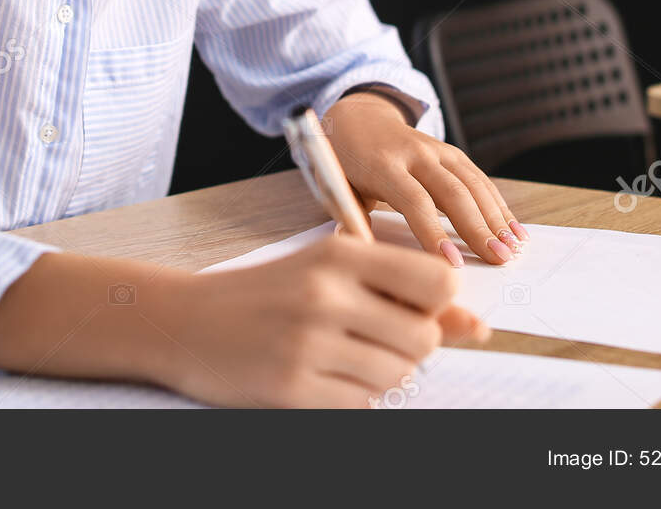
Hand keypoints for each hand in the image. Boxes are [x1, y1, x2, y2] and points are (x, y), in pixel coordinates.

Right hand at [157, 233, 489, 407]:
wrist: (184, 320)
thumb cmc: (265, 294)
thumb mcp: (329, 274)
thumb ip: (403, 294)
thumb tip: (475, 326)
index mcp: (339, 254)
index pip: (437, 283)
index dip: (438, 306)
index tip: (413, 310)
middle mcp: (326, 294)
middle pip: (423, 338)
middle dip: (410, 347)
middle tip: (371, 337)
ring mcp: (307, 342)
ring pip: (397, 376)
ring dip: (382, 374)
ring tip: (343, 357)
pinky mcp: (291, 387)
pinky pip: (362, 405)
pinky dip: (353, 397)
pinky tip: (323, 377)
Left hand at [323, 90, 528, 266]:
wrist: (356, 120)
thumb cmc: (344, 165)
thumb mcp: (339, 191)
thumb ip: (357, 221)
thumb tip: (374, 258)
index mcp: (383, 165)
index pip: (415, 201)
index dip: (435, 233)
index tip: (453, 265)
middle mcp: (414, 154)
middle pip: (452, 192)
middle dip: (478, 228)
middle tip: (498, 260)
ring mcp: (435, 150)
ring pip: (472, 183)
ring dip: (497, 217)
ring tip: (514, 249)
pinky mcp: (450, 152)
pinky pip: (478, 178)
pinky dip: (498, 204)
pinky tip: (514, 228)